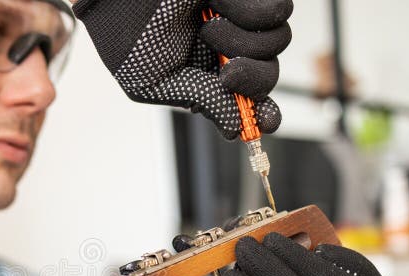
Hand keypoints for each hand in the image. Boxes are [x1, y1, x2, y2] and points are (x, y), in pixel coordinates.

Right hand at [73, 0, 292, 139]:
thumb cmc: (131, 37)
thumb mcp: (157, 83)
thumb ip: (200, 101)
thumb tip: (234, 129)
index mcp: (207, 79)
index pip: (248, 102)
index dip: (263, 114)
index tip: (267, 120)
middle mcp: (228, 52)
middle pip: (267, 75)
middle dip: (252, 80)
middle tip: (227, 75)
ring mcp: (241, 22)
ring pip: (276, 41)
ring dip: (241, 41)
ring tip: (207, 27)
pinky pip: (276, 11)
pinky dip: (250, 12)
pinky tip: (217, 4)